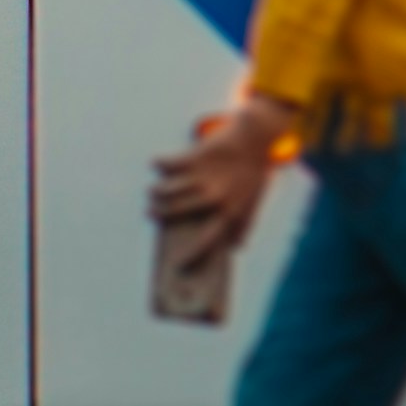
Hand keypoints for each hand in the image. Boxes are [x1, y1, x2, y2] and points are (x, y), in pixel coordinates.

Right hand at [149, 93, 295, 247]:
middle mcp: (216, 197)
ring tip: (152, 191)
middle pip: (179, 210)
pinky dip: (160, 163)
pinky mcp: (199, 156)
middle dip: (161, 213)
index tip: (178, 266)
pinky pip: (172, 163)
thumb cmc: (254, 174)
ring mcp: (206, 177)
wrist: (256, 139)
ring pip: (171, 189)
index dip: (193, 256)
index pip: (209, 241)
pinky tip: (156, 163)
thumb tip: (238, 248)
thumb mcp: (254, 202)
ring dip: (158, 191)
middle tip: (150, 213)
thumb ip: (245, 225)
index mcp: (231, 212)